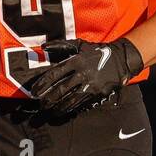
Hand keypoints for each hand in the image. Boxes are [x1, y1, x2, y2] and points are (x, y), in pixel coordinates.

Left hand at [28, 38, 142, 114]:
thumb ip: (61, 45)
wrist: (121, 60)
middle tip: (41, 105)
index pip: (55, 74)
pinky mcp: (98, 94)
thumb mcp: (80, 45)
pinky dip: (70, 108)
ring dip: (58, 107)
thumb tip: (43, 46)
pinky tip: (63, 111)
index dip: (43, 84)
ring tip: (50, 111)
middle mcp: (83, 74)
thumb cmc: (97, 52)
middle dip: (49, 99)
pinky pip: (81, 103)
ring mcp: (91, 85)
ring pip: (70, 100)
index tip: (34, 92)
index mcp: (76, 61)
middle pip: (61, 90)